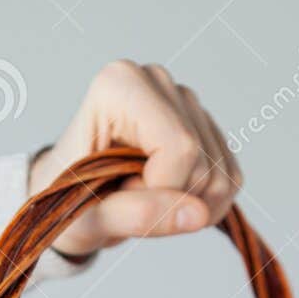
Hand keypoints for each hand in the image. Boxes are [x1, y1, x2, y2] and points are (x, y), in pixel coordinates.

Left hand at [28, 61, 241, 256]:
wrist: (74, 197)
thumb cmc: (69, 200)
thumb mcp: (90, 215)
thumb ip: (138, 214)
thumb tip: (198, 216)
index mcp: (121, 85)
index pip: (178, 147)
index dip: (162, 191)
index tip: (123, 198)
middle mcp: (157, 81)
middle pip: (202, 161)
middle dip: (173, 200)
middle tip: (129, 199)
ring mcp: (185, 101)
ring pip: (220, 174)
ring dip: (189, 208)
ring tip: (145, 200)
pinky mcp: (205, 126)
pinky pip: (230, 179)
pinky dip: (205, 206)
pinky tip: (170, 202)